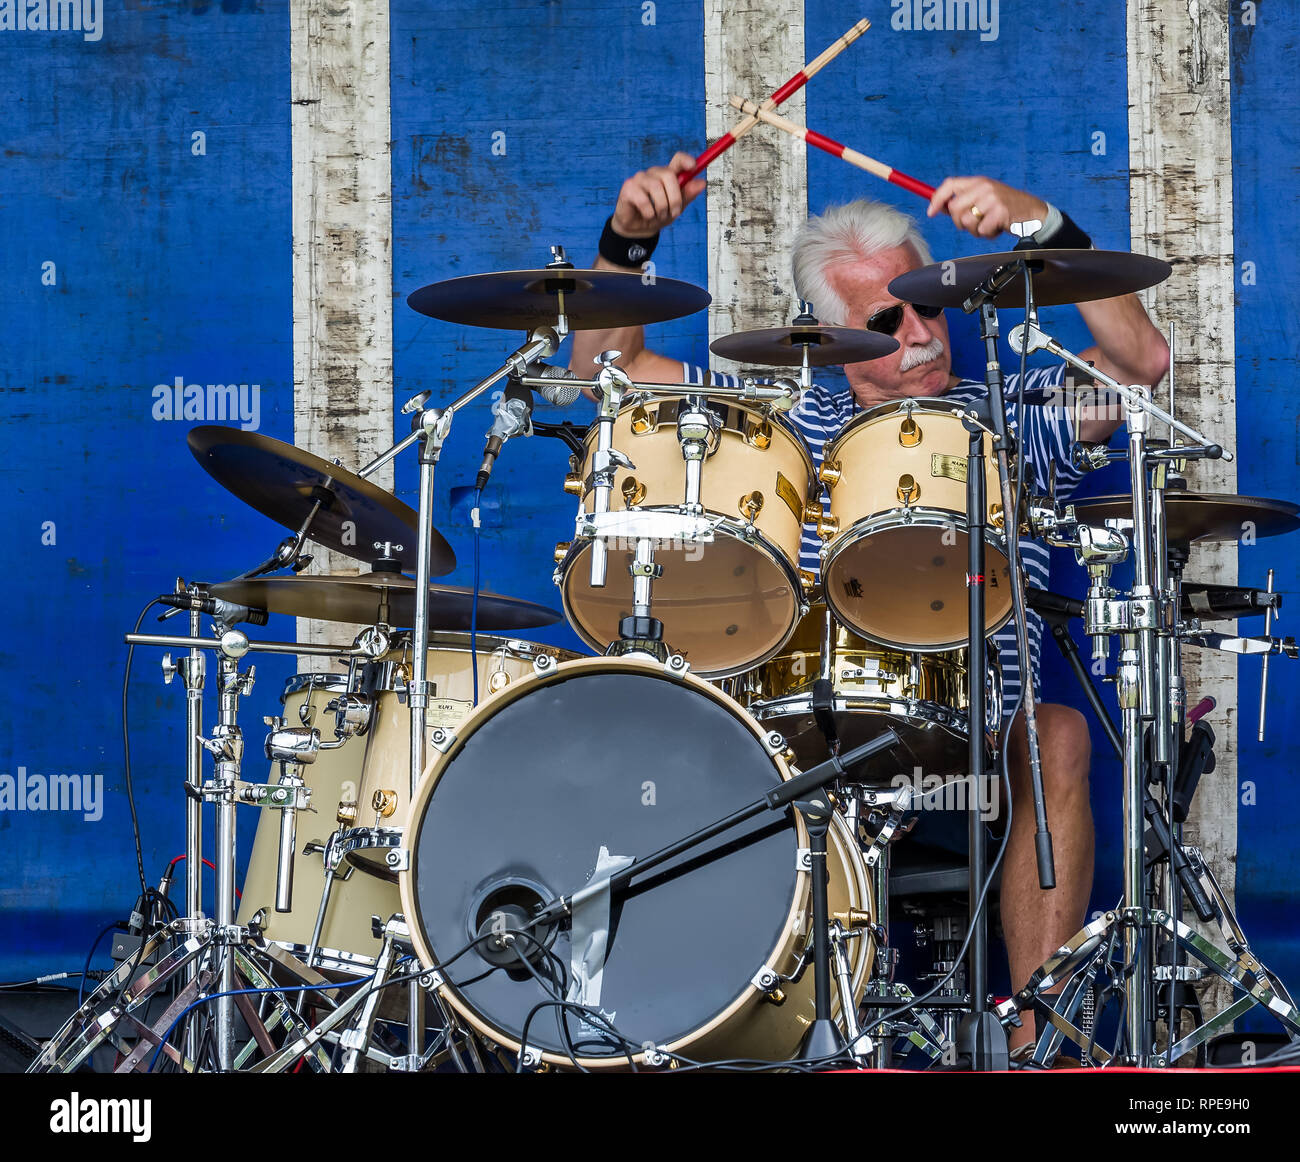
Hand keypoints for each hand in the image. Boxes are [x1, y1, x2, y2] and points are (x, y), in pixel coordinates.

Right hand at [610, 152, 706, 237]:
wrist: (639, 229)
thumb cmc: (658, 215)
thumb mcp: (677, 208)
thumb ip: (688, 195)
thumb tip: (702, 182)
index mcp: (667, 174)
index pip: (678, 160)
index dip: (686, 160)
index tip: (693, 166)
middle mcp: (653, 173)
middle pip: (668, 175)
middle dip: (675, 198)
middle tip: (675, 213)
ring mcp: (639, 179)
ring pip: (656, 188)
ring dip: (662, 208)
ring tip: (659, 216)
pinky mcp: (628, 188)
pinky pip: (643, 200)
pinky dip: (649, 213)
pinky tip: (647, 215)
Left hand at [926, 176, 1047, 240]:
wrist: (1031, 212)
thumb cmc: (1004, 208)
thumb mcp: (983, 198)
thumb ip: (964, 201)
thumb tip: (940, 207)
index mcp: (978, 182)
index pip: (950, 184)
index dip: (937, 199)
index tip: (930, 212)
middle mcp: (984, 187)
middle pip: (954, 208)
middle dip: (959, 222)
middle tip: (973, 224)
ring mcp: (992, 198)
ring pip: (966, 221)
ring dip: (975, 230)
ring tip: (988, 225)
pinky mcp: (1000, 212)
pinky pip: (981, 230)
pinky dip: (987, 234)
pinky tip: (997, 228)